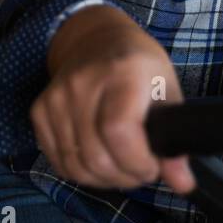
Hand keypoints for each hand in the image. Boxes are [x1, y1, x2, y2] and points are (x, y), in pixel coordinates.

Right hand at [31, 7, 196, 192]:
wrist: (97, 39)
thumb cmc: (139, 66)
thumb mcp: (167, 90)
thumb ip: (174, 136)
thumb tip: (183, 183)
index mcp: (122, 72)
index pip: (119, 131)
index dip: (136, 162)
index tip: (152, 166)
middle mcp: (83, 82)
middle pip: (95, 155)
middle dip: (124, 176)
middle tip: (140, 171)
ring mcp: (56, 96)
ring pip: (74, 165)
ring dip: (103, 179)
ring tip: (122, 168)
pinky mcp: (39, 109)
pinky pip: (57, 160)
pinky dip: (80, 172)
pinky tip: (99, 161)